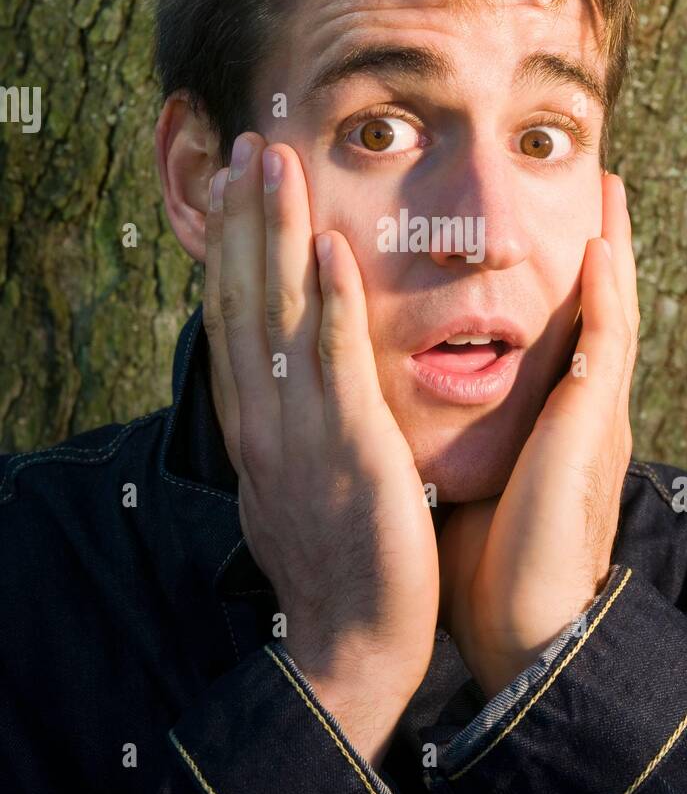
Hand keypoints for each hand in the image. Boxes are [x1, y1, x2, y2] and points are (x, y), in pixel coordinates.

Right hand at [203, 133, 439, 768]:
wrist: (352, 648)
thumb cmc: (338, 566)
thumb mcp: (296, 486)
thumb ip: (291, 429)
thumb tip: (287, 387)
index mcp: (255, 427)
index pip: (232, 319)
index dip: (228, 249)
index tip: (232, 189)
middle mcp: (263, 420)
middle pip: (242, 299)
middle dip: (241, 218)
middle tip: (245, 146)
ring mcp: (300, 433)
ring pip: (277, 314)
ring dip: (274, 233)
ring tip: (275, 163)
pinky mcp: (350, 450)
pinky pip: (333, 363)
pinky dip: (327, 301)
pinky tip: (328, 246)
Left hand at [438, 173, 638, 699]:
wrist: (521, 629)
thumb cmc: (484, 564)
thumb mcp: (466, 478)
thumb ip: (452, 437)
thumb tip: (396, 408)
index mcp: (549, 421)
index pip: (557, 331)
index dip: (560, 280)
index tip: (552, 230)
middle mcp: (578, 410)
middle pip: (592, 309)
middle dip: (597, 246)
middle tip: (600, 185)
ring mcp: (593, 417)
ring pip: (609, 313)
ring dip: (613, 248)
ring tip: (609, 188)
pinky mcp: (592, 430)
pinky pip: (607, 347)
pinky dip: (607, 295)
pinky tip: (602, 248)